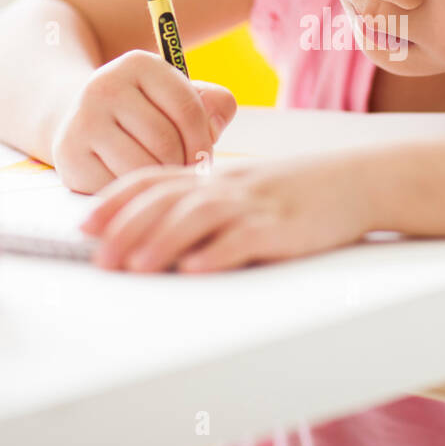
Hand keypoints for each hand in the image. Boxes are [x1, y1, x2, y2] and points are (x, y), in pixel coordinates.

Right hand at [50, 50, 237, 193]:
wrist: (83, 120)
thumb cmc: (146, 111)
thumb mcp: (179, 96)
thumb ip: (213, 104)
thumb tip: (216, 125)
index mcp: (139, 64)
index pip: (187, 108)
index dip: (204, 141)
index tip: (205, 158)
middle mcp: (105, 85)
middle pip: (164, 140)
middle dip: (182, 164)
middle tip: (183, 173)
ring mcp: (82, 120)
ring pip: (140, 166)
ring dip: (159, 179)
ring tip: (162, 177)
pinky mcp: (69, 155)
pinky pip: (115, 186)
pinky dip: (132, 192)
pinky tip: (134, 183)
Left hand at [78, 154, 373, 272]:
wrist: (360, 180)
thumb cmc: (301, 191)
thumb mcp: (250, 191)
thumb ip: (211, 207)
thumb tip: (164, 239)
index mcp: (217, 177)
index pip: (154, 180)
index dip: (115, 201)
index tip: (84, 225)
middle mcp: (229, 185)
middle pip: (167, 200)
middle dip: (127, 229)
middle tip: (99, 258)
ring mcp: (256, 204)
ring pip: (200, 216)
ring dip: (162, 240)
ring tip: (137, 266)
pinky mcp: (283, 226)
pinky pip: (246, 238)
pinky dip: (218, 252)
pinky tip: (197, 268)